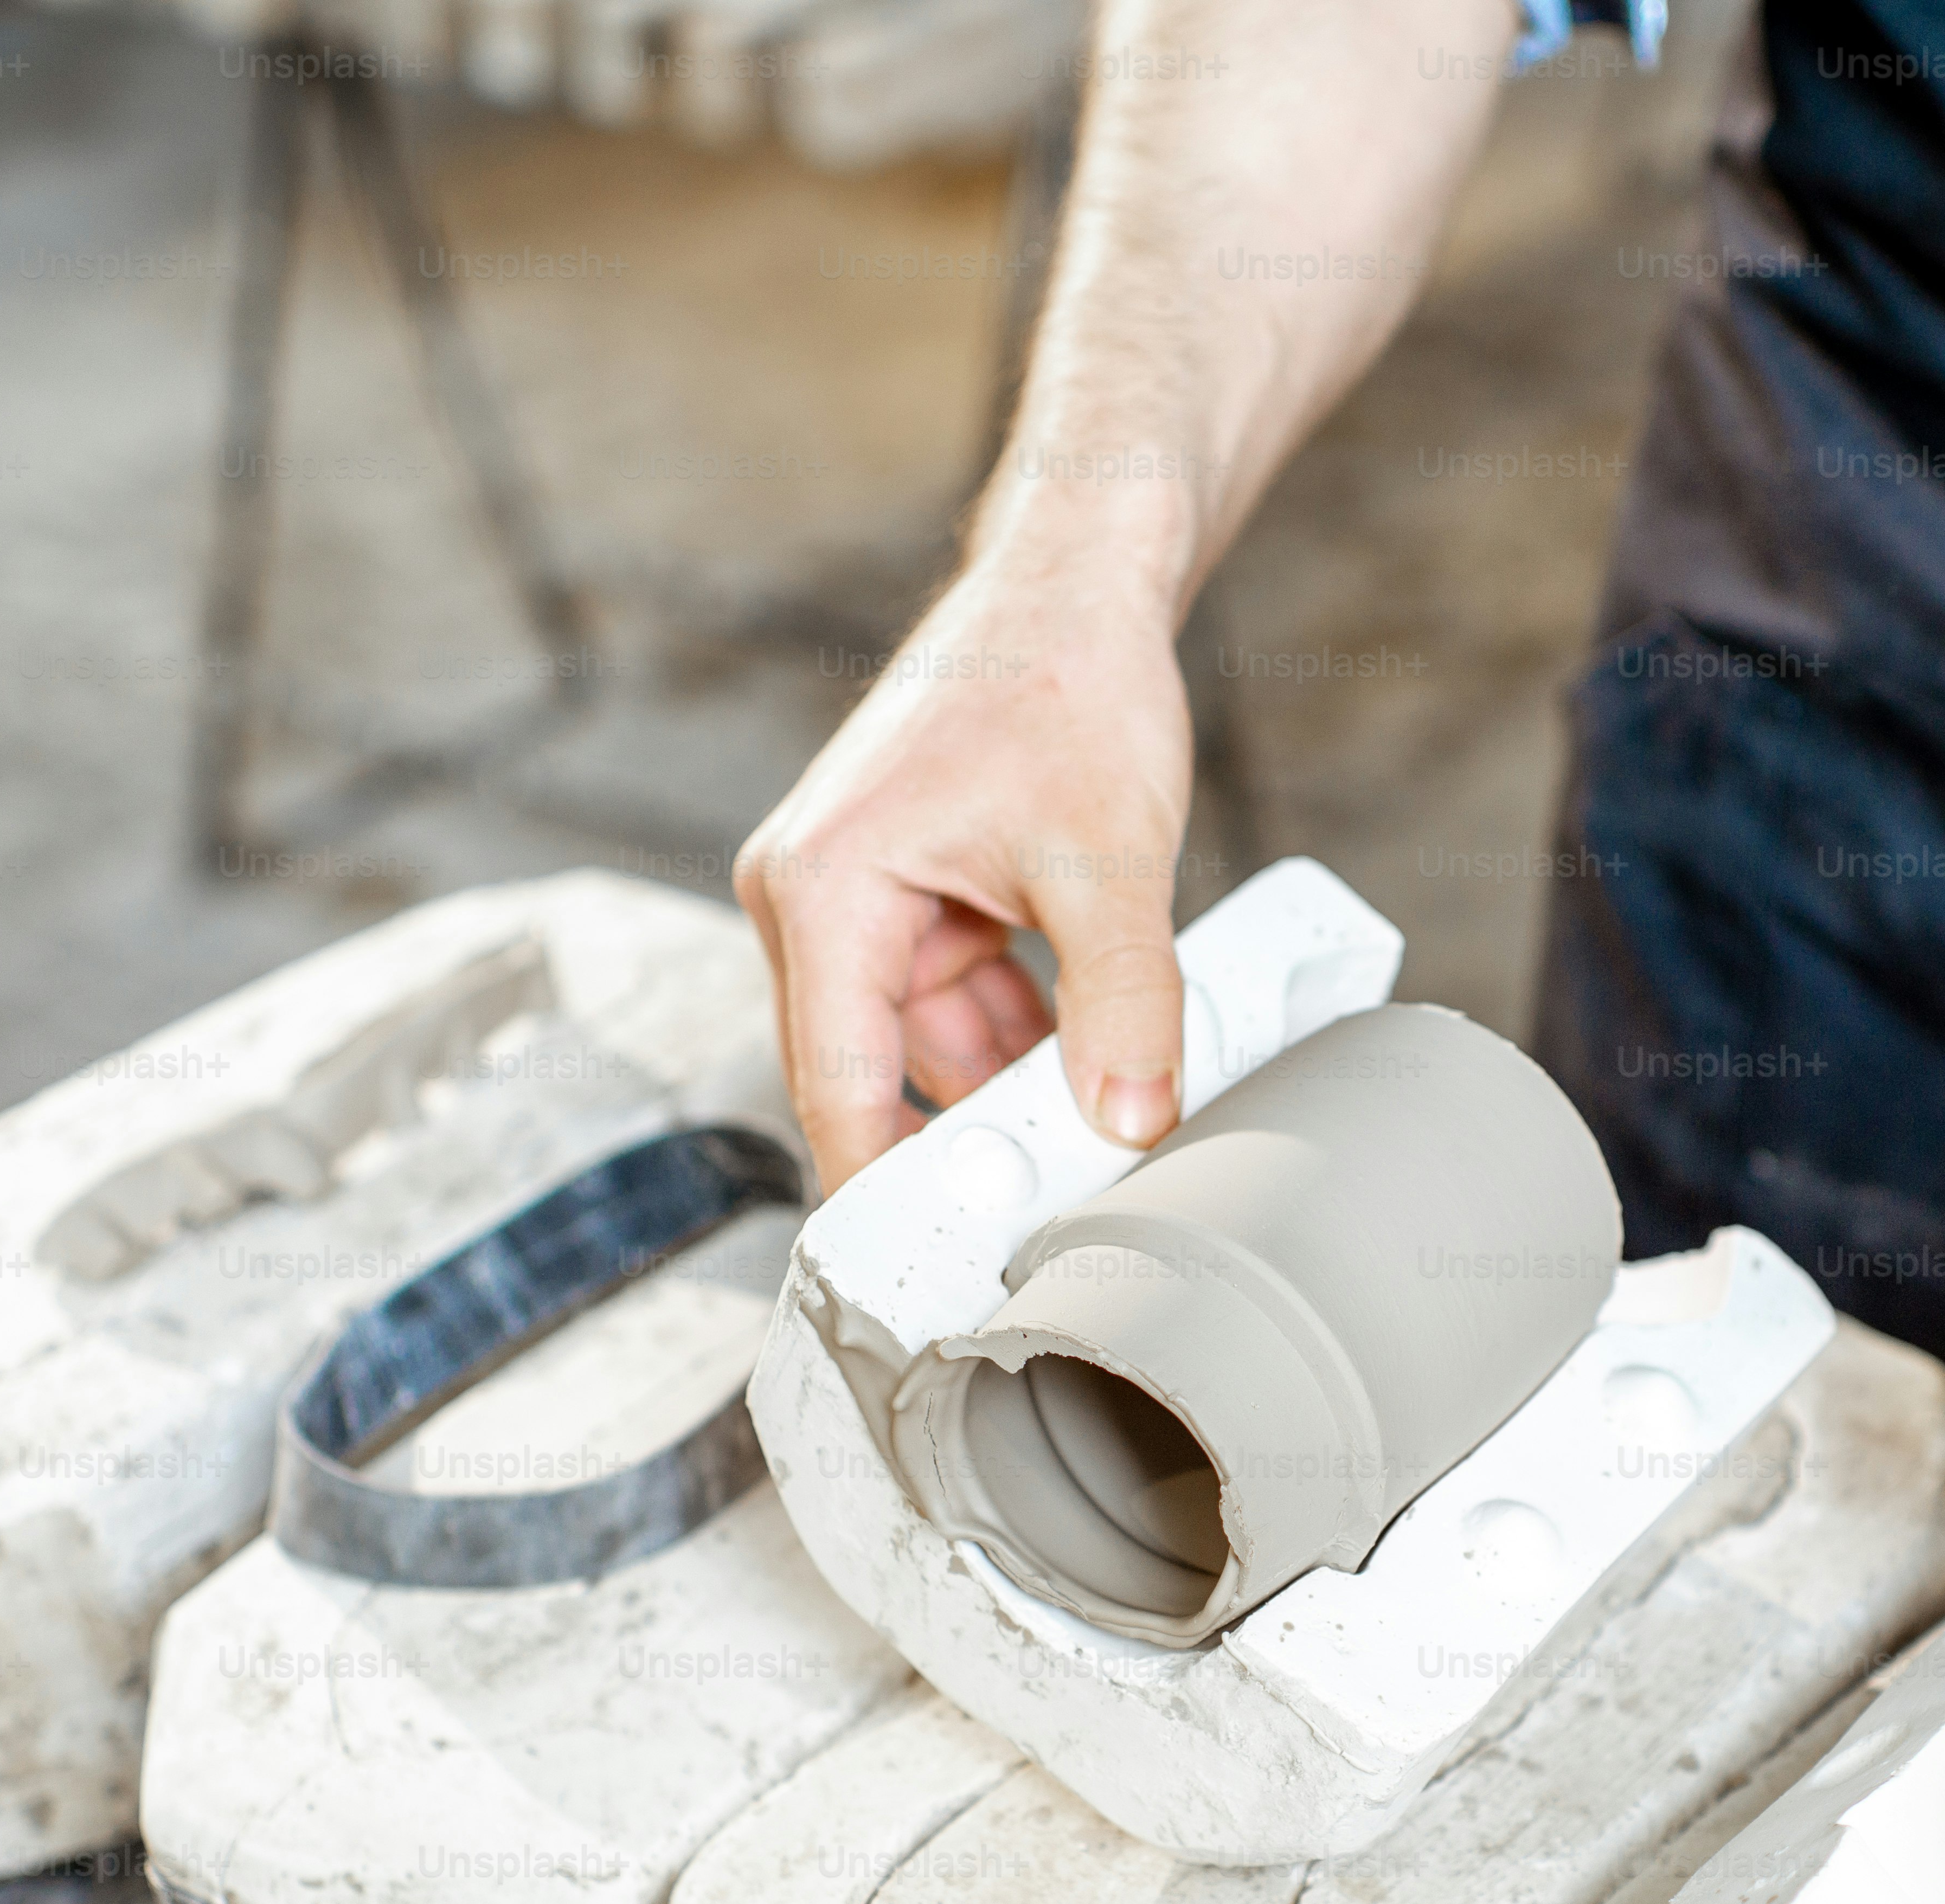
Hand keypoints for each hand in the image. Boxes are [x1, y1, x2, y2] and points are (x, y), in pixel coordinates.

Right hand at [734, 554, 1196, 1189]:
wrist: (1076, 587)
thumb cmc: (1064, 682)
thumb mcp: (1111, 860)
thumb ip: (1123, 1002)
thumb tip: (1134, 1121)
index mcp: (820, 892)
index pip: (840, 1091)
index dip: (890, 1193)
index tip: (937, 1275)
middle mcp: (810, 901)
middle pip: (879, 1078)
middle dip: (974, 1132)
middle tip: (1067, 1192)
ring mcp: (854, 902)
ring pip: (930, 1049)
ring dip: (1013, 1078)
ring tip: (1106, 1093)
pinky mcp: (903, 898)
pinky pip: (953, 1004)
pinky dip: (1021, 1031)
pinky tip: (1090, 1040)